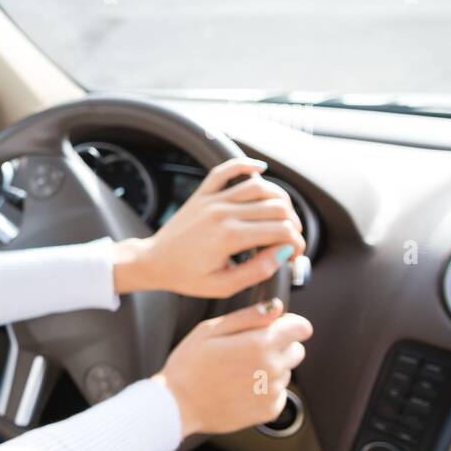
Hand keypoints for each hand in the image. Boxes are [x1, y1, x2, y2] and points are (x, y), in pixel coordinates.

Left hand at [116, 157, 306, 298]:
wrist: (153, 262)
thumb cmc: (186, 276)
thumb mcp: (223, 286)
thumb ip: (257, 271)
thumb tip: (284, 253)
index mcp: (229, 237)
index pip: (281, 231)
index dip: (297, 244)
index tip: (294, 255)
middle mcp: (223, 213)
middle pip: (277, 207)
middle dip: (293, 224)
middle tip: (290, 239)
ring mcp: (212, 200)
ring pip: (260, 186)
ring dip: (280, 199)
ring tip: (283, 216)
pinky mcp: (202, 194)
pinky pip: (225, 170)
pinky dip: (245, 165)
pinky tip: (260, 170)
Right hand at [150, 298, 312, 438]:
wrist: (177, 406)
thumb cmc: (188, 366)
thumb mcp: (209, 330)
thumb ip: (247, 317)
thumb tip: (276, 307)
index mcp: (259, 344)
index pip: (301, 328)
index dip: (288, 325)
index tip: (274, 328)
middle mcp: (272, 368)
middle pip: (296, 350)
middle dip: (278, 347)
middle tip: (246, 353)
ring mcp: (272, 391)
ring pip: (285, 372)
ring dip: (269, 370)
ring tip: (236, 373)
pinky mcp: (269, 410)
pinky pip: (278, 394)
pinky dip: (264, 390)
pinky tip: (239, 389)